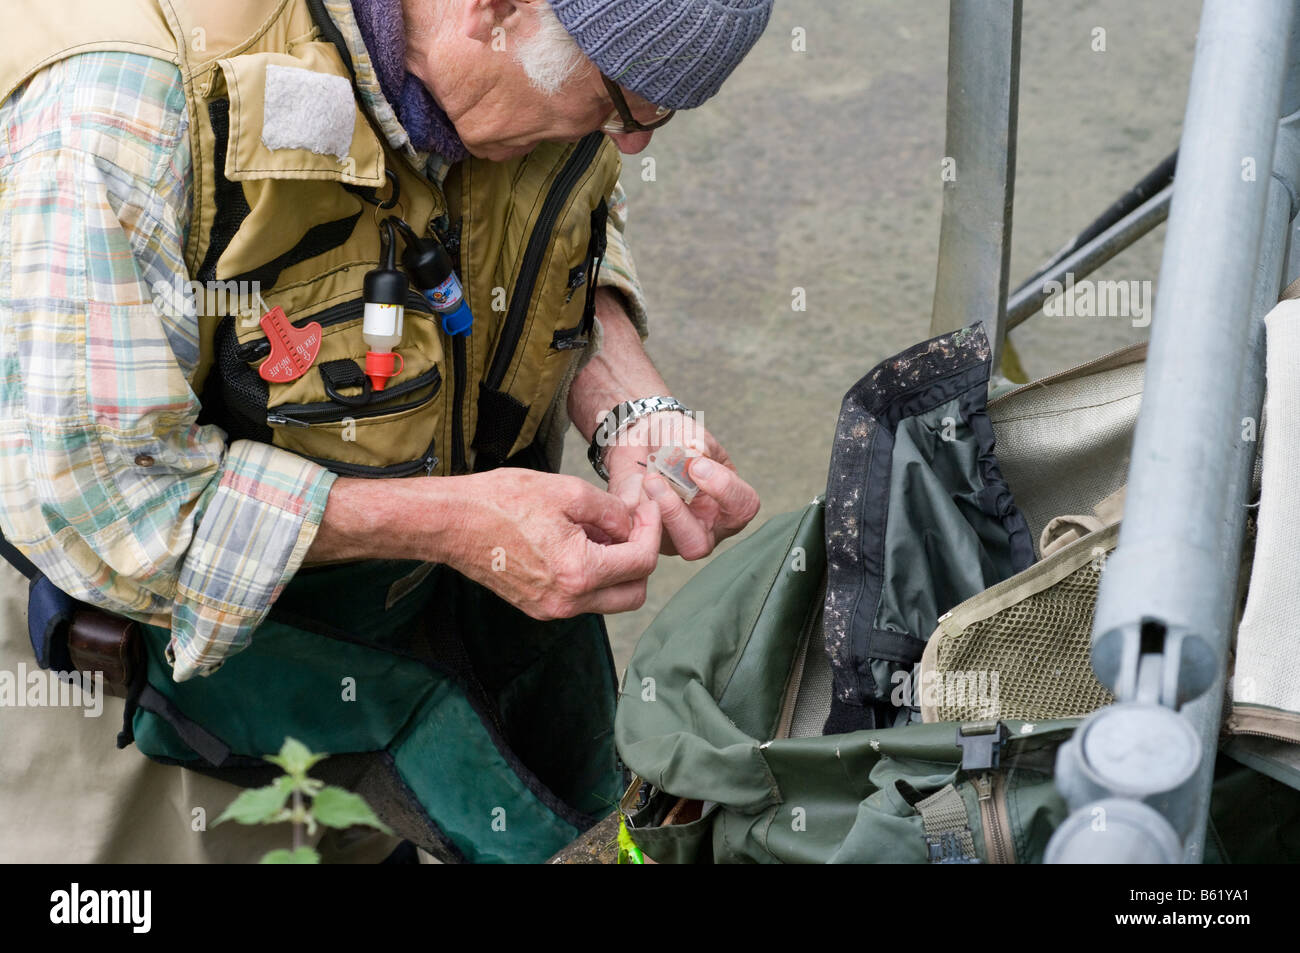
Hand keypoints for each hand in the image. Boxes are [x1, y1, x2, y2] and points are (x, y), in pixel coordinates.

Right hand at [438, 468, 660, 618]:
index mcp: (580, 573)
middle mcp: (568, 601)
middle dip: (641, 558)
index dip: (652, 530)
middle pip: (634, 593)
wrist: (453, 522)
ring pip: (610, 599)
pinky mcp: (539, 607)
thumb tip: (632, 523)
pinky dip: (593, 575)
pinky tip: (579, 543)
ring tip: (601, 532)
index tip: (646, 509)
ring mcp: (552, 609)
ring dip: (617, 569)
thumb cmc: (503, 502)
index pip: (642, 562)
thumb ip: (611, 511)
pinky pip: (583, 598)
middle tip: (632, 526)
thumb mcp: (568, 492)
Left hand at [605, 412, 759, 559]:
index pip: (742, 507)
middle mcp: (704, 527)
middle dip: (676, 513)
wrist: (642, 438)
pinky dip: (633, 508)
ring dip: (654, 513)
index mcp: (728, 503)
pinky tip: (631, 482)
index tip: (698, 464)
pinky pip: (637, 533)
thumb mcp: (690, 432)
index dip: (724, 489)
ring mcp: (672, 537)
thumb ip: (695, 442)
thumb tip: (693, 452)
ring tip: (647, 479)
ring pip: (666, 545)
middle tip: (658, 480)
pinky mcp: (645, 535)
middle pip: (699, 544)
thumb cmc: (675, 439)